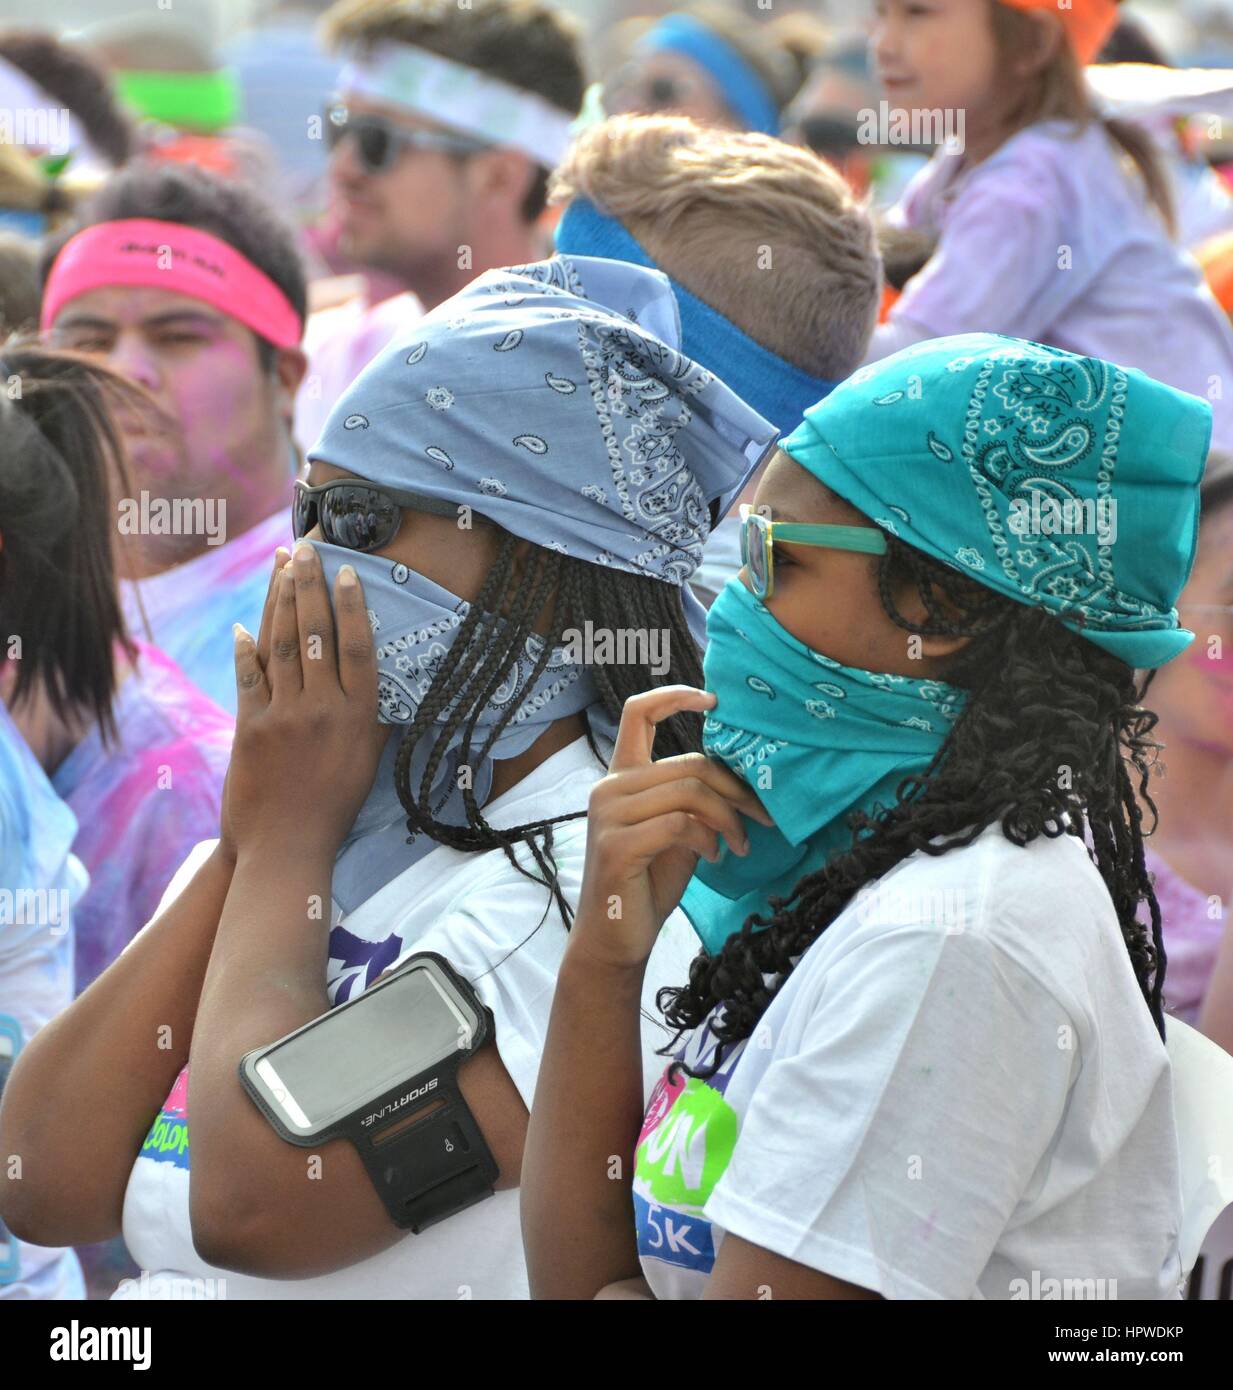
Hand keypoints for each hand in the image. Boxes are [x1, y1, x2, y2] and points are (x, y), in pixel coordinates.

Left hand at [226, 542, 389, 860]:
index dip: (352, 605)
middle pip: (316, 634)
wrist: (286, 848)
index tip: (346, 570)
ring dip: (279, 600)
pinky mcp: (251, 728)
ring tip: (281, 567)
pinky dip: (245, 649)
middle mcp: (324, 710)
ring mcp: (285, 717)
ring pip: (281, 645)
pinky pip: (248, 677)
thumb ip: (375, 720)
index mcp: (359, 716)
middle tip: (306, 547)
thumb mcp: (369, 762)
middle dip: (309, 585)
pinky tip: (245, 624)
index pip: (358, 647)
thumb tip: (385, 683)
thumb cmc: (335, 808)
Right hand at [573, 685, 773, 969]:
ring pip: (689, 793)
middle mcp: (609, 788)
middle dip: (734, 790)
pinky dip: (708, 839)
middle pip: (688, 764)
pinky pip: (680, 824)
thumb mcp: (676, 831)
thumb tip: (739, 780)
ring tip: (739, 844)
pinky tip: (714, 857)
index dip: (675, 696)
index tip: (713, 700)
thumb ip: (692, 800)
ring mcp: (609, 816)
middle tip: (760, 819)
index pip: (638, 714)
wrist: (617, 937)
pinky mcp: (617, 845)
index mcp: (621, 778)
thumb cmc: (648, 882)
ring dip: (727, 820)